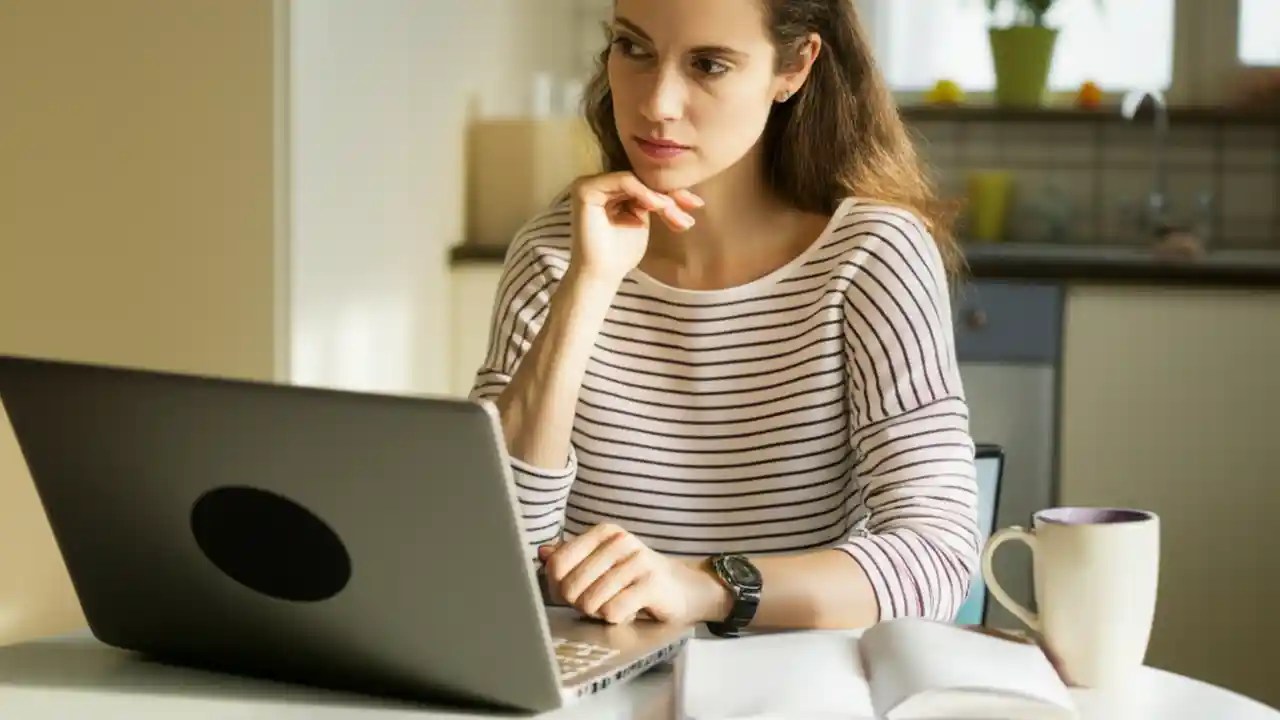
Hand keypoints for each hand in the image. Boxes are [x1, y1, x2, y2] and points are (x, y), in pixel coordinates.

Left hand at [539, 524, 729, 625]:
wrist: (682, 589)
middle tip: (598, 603)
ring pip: (590, 602)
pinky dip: (617, 619)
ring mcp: (637, 561)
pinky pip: (612, 612)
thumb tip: (542, 553)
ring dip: (599, 614)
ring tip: (615, 605)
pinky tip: (630, 611)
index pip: (557, 564)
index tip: (572, 594)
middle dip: (579, 604)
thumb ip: (571, 559)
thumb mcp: (602, 563)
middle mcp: (619, 541)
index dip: (557, 587)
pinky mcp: (651, 584)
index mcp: (602, 533)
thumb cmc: (633, 579)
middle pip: (570, 586)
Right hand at [569, 172, 703, 284]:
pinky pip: (623, 181)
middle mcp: (600, 183)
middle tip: (692, 206)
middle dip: (671, 193)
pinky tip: (657, 205)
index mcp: (612, 189)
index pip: (647, 183)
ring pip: (636, 179)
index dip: (673, 192)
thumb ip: (654, 201)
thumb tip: (682, 189)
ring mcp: (590, 183)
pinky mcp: (585, 189)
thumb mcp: (643, 220)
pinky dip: (643, 192)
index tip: (696, 204)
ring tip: (673, 212)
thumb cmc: (621, 253)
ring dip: (659, 196)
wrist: (603, 275)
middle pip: (643, 178)